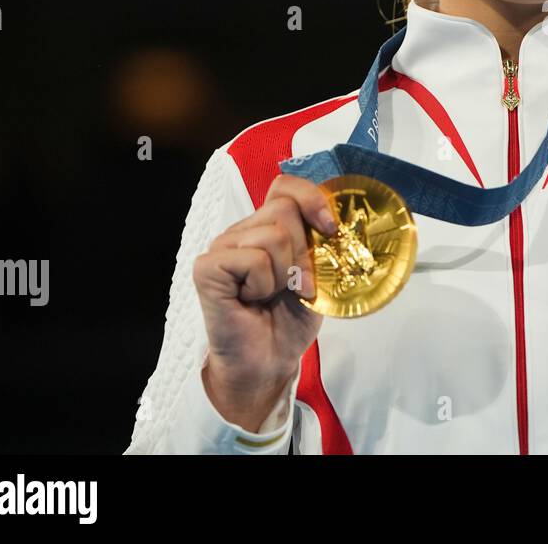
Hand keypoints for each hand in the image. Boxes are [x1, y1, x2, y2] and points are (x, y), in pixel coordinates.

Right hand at [192, 174, 337, 428]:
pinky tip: (252, 299)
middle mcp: (242, 231)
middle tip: (296, 283)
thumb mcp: (318, 275)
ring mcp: (222, 247)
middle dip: (302, 251)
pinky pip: (251, 258)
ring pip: (272, 234)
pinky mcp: (207, 268)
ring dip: (284, 272)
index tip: (331, 229)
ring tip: (271, 294)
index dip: (312, 199)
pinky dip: (262, 283)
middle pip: (283, 209)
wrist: (268, 361)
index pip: (286, 186)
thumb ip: (321, 244)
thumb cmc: (289, 319)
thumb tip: (340, 222)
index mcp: (267, 226)